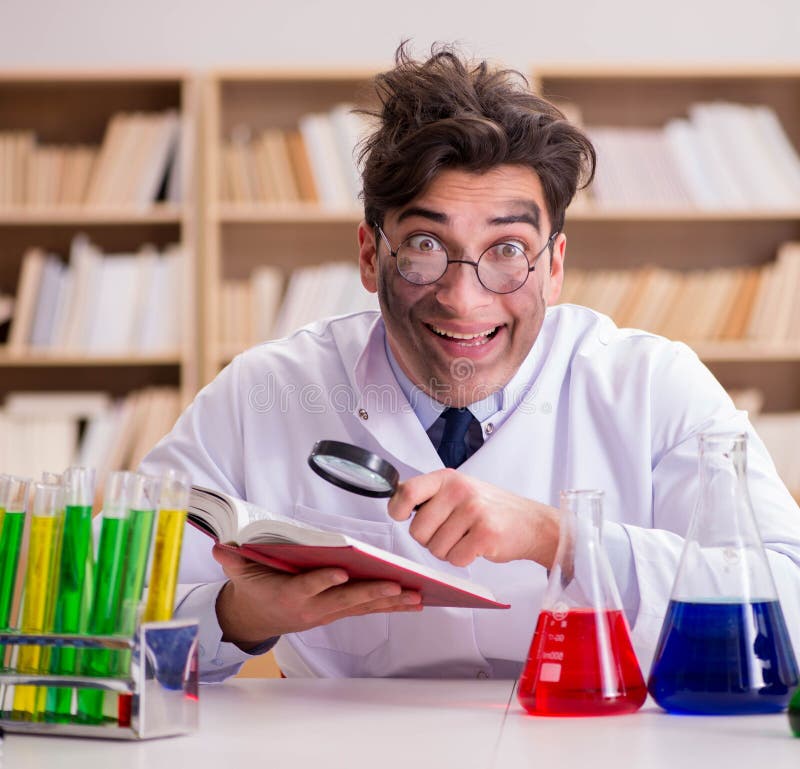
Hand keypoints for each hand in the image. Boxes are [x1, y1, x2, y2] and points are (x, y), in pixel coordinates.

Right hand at [212, 545, 422, 649]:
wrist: (257, 618)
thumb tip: (221, 545)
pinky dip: (391, 605)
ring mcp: (328, 611)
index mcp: (289, 594)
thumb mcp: (240, 574)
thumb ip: (233, 560)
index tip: (340, 573)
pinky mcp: (339, 611)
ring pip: (362, 606)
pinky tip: (414, 601)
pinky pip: (367, 609)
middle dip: (371, 593)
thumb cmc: (254, 588)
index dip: (323, 582)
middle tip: (396, 586)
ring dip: (390, 602)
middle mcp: (313, 607)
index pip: (308, 587)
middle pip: (345, 600)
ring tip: (416, 596)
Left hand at [387, 469, 559, 568]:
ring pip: (435, 549)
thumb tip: (396, 503)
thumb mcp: (459, 490)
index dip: (398, 510)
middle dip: (429, 540)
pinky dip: (462, 559)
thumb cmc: (490, 508)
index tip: (403, 516)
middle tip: (450, 533)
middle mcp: (460, 491)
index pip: (407, 492)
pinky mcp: (486, 534)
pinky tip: (476, 547)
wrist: (531, 522)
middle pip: (418, 530)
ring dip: (448, 551)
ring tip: (466, 538)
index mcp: (448, 478)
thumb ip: (431, 495)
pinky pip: (455, 559)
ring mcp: (474, 511)